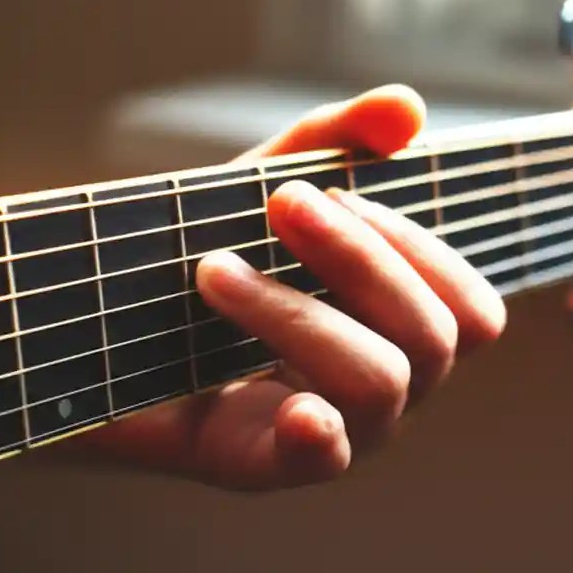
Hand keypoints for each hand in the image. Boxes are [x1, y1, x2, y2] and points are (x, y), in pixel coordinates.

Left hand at [68, 85, 505, 489]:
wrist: (100, 331)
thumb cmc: (205, 262)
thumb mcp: (264, 189)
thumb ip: (332, 142)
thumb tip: (405, 108)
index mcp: (396, 335)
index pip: (472, 314)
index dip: (424, 251)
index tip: (340, 194)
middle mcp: (381, 391)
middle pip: (432, 341)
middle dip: (359, 260)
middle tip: (281, 204)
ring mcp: (332, 434)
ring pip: (379, 383)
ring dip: (301, 311)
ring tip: (214, 270)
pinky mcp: (263, 464)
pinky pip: (320, 461)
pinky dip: (319, 432)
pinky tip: (295, 409)